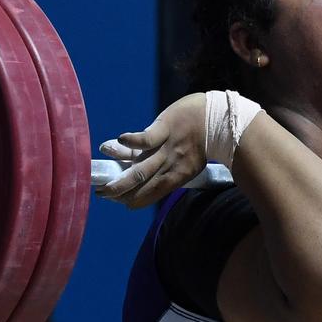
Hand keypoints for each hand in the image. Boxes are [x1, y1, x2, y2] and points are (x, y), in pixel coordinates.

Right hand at [95, 93, 209, 208]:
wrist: (218, 119)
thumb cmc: (203, 142)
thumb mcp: (188, 163)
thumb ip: (168, 171)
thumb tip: (145, 177)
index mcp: (178, 175)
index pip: (153, 192)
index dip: (135, 199)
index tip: (119, 202)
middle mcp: (170, 164)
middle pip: (143, 182)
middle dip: (122, 190)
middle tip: (103, 194)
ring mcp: (167, 146)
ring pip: (142, 165)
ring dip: (121, 173)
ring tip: (103, 179)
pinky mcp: (165, 128)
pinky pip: (147, 137)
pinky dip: (134, 141)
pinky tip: (119, 140)